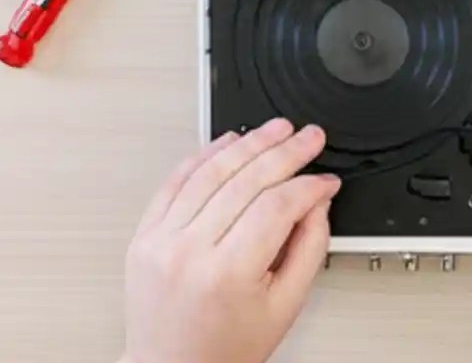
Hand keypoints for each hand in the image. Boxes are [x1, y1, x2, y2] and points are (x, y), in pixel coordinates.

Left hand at [121, 120, 340, 362]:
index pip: (277, 206)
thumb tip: (316, 202)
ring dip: (247, 144)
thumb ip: (309, 249)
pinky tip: (227, 142)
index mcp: (228, 274)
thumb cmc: (225, 347)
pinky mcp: (145, 235)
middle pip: (245, 181)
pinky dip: (203, 156)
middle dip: (285, 152)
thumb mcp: (285, 306)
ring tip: (276, 130)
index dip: (308, 186)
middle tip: (309, 137)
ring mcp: (162, 240)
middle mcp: (189, 252)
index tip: (327, 180)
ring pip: (209, 172)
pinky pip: (174, 182)